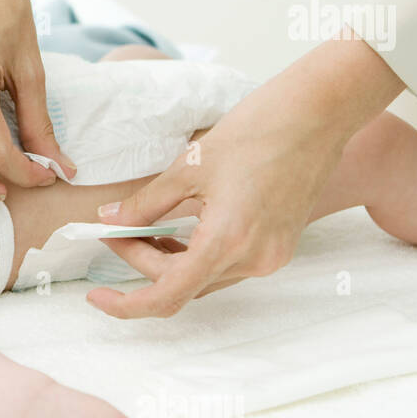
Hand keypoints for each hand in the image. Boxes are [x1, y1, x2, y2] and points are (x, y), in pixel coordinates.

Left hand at [88, 32, 405, 317]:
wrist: (320, 112)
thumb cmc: (257, 130)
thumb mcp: (189, 167)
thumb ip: (145, 204)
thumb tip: (109, 221)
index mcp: (228, 241)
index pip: (167, 296)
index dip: (127, 305)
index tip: (97, 297)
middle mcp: (253, 259)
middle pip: (181, 285)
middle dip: (141, 262)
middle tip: (114, 231)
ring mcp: (270, 257)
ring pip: (204, 278)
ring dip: (168, 261)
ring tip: (139, 230)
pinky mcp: (279, 247)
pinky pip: (226, 265)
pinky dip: (195, 255)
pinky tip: (174, 231)